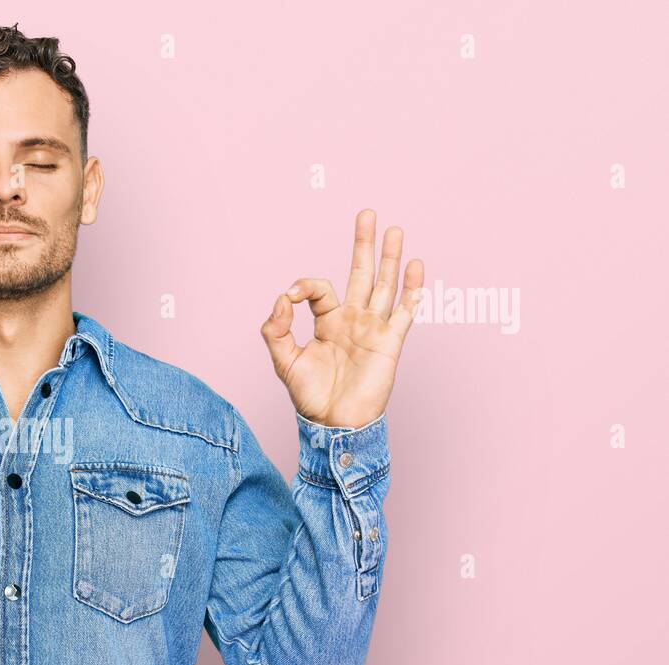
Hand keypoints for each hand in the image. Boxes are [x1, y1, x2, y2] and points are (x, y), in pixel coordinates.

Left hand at [260, 209, 422, 427]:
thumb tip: (282, 298)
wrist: (334, 423)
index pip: (321, 288)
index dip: (304, 286)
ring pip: (384, 285)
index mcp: (328, 321)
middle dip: (364, 244)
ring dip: (390, 258)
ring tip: (395, 231)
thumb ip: (275, 329)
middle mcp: (353, 320)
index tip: (290, 297)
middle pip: (361, 273)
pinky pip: (404, 312)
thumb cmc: (310, 397)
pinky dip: (412, 290)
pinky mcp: (390, 342)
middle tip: (367, 214)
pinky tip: (416, 267)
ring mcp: (374, 329)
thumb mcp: (283, 361)